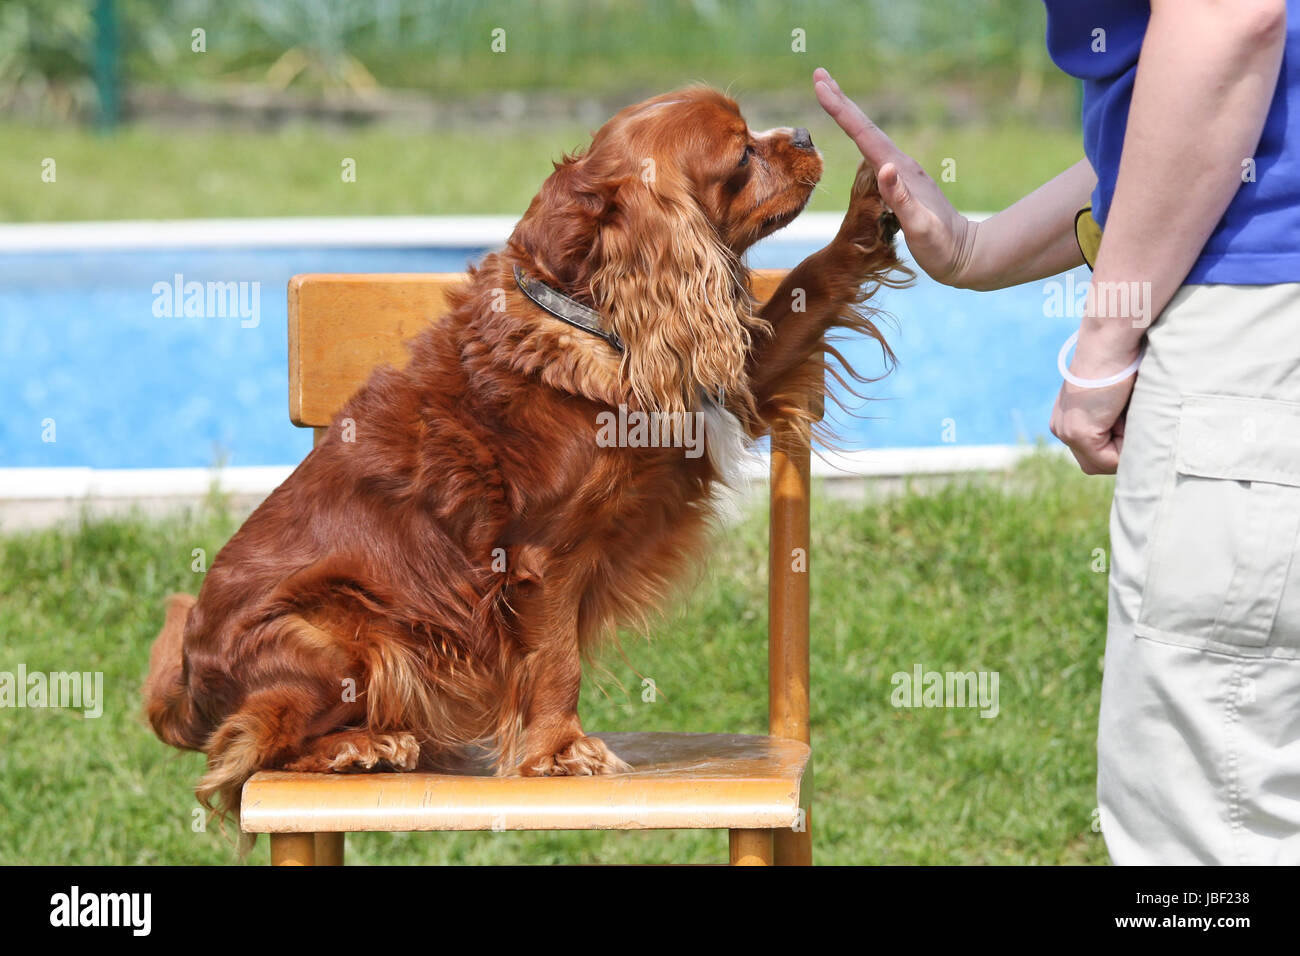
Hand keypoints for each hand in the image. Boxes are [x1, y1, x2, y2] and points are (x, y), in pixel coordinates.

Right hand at [813, 67, 976, 286]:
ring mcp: (901, 174)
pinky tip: (856, 139)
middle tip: (819, 75)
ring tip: (829, 96)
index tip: (820, 85)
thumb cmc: (943, 248)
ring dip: (848, 116)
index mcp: (900, 171)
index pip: (864, 135)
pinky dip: (859, 139)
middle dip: (841, 102)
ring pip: (869, 138)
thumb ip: (902, 200)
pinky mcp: (902, 184)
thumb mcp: (922, 228)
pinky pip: (873, 154)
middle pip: (865, 128)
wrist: (969, 256)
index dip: (841, 110)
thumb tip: (883, 168)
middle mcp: (900, 165)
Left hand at [1048, 326, 1141, 473]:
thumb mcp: (1114, 402)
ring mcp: (1067, 432)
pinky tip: (1122, 413)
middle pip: (1096, 464)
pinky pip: (1110, 459)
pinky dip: (1126, 443)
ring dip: (1124, 445)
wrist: (1110, 342)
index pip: (1094, 454)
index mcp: (1066, 420)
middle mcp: (1061, 429)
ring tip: (1124, 412)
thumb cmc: (1120, 364)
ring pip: (1104, 464)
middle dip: (1119, 448)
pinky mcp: (1079, 433)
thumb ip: (1113, 424)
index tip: (1125, 416)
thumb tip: (1133, 447)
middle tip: (1126, 416)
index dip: (1118, 443)